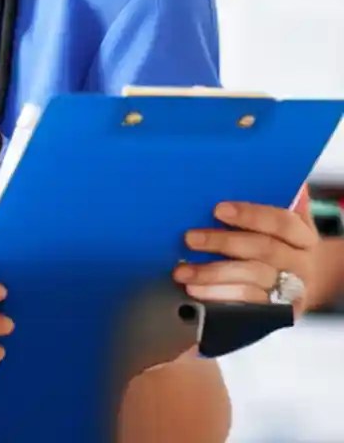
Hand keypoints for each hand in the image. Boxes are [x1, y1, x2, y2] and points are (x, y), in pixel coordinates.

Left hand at [176, 191, 319, 316]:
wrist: (297, 287)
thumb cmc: (277, 247)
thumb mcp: (278, 226)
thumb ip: (267, 203)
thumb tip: (241, 173)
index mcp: (303, 236)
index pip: (283, 222)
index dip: (251, 215)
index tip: (218, 209)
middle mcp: (301, 262)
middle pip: (263, 249)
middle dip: (223, 242)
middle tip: (189, 238)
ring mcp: (290, 289)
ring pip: (251, 278)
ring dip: (212, 274)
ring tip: (182, 271)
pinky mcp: (277, 311)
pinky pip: (246, 301)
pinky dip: (218, 295)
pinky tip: (196, 290)